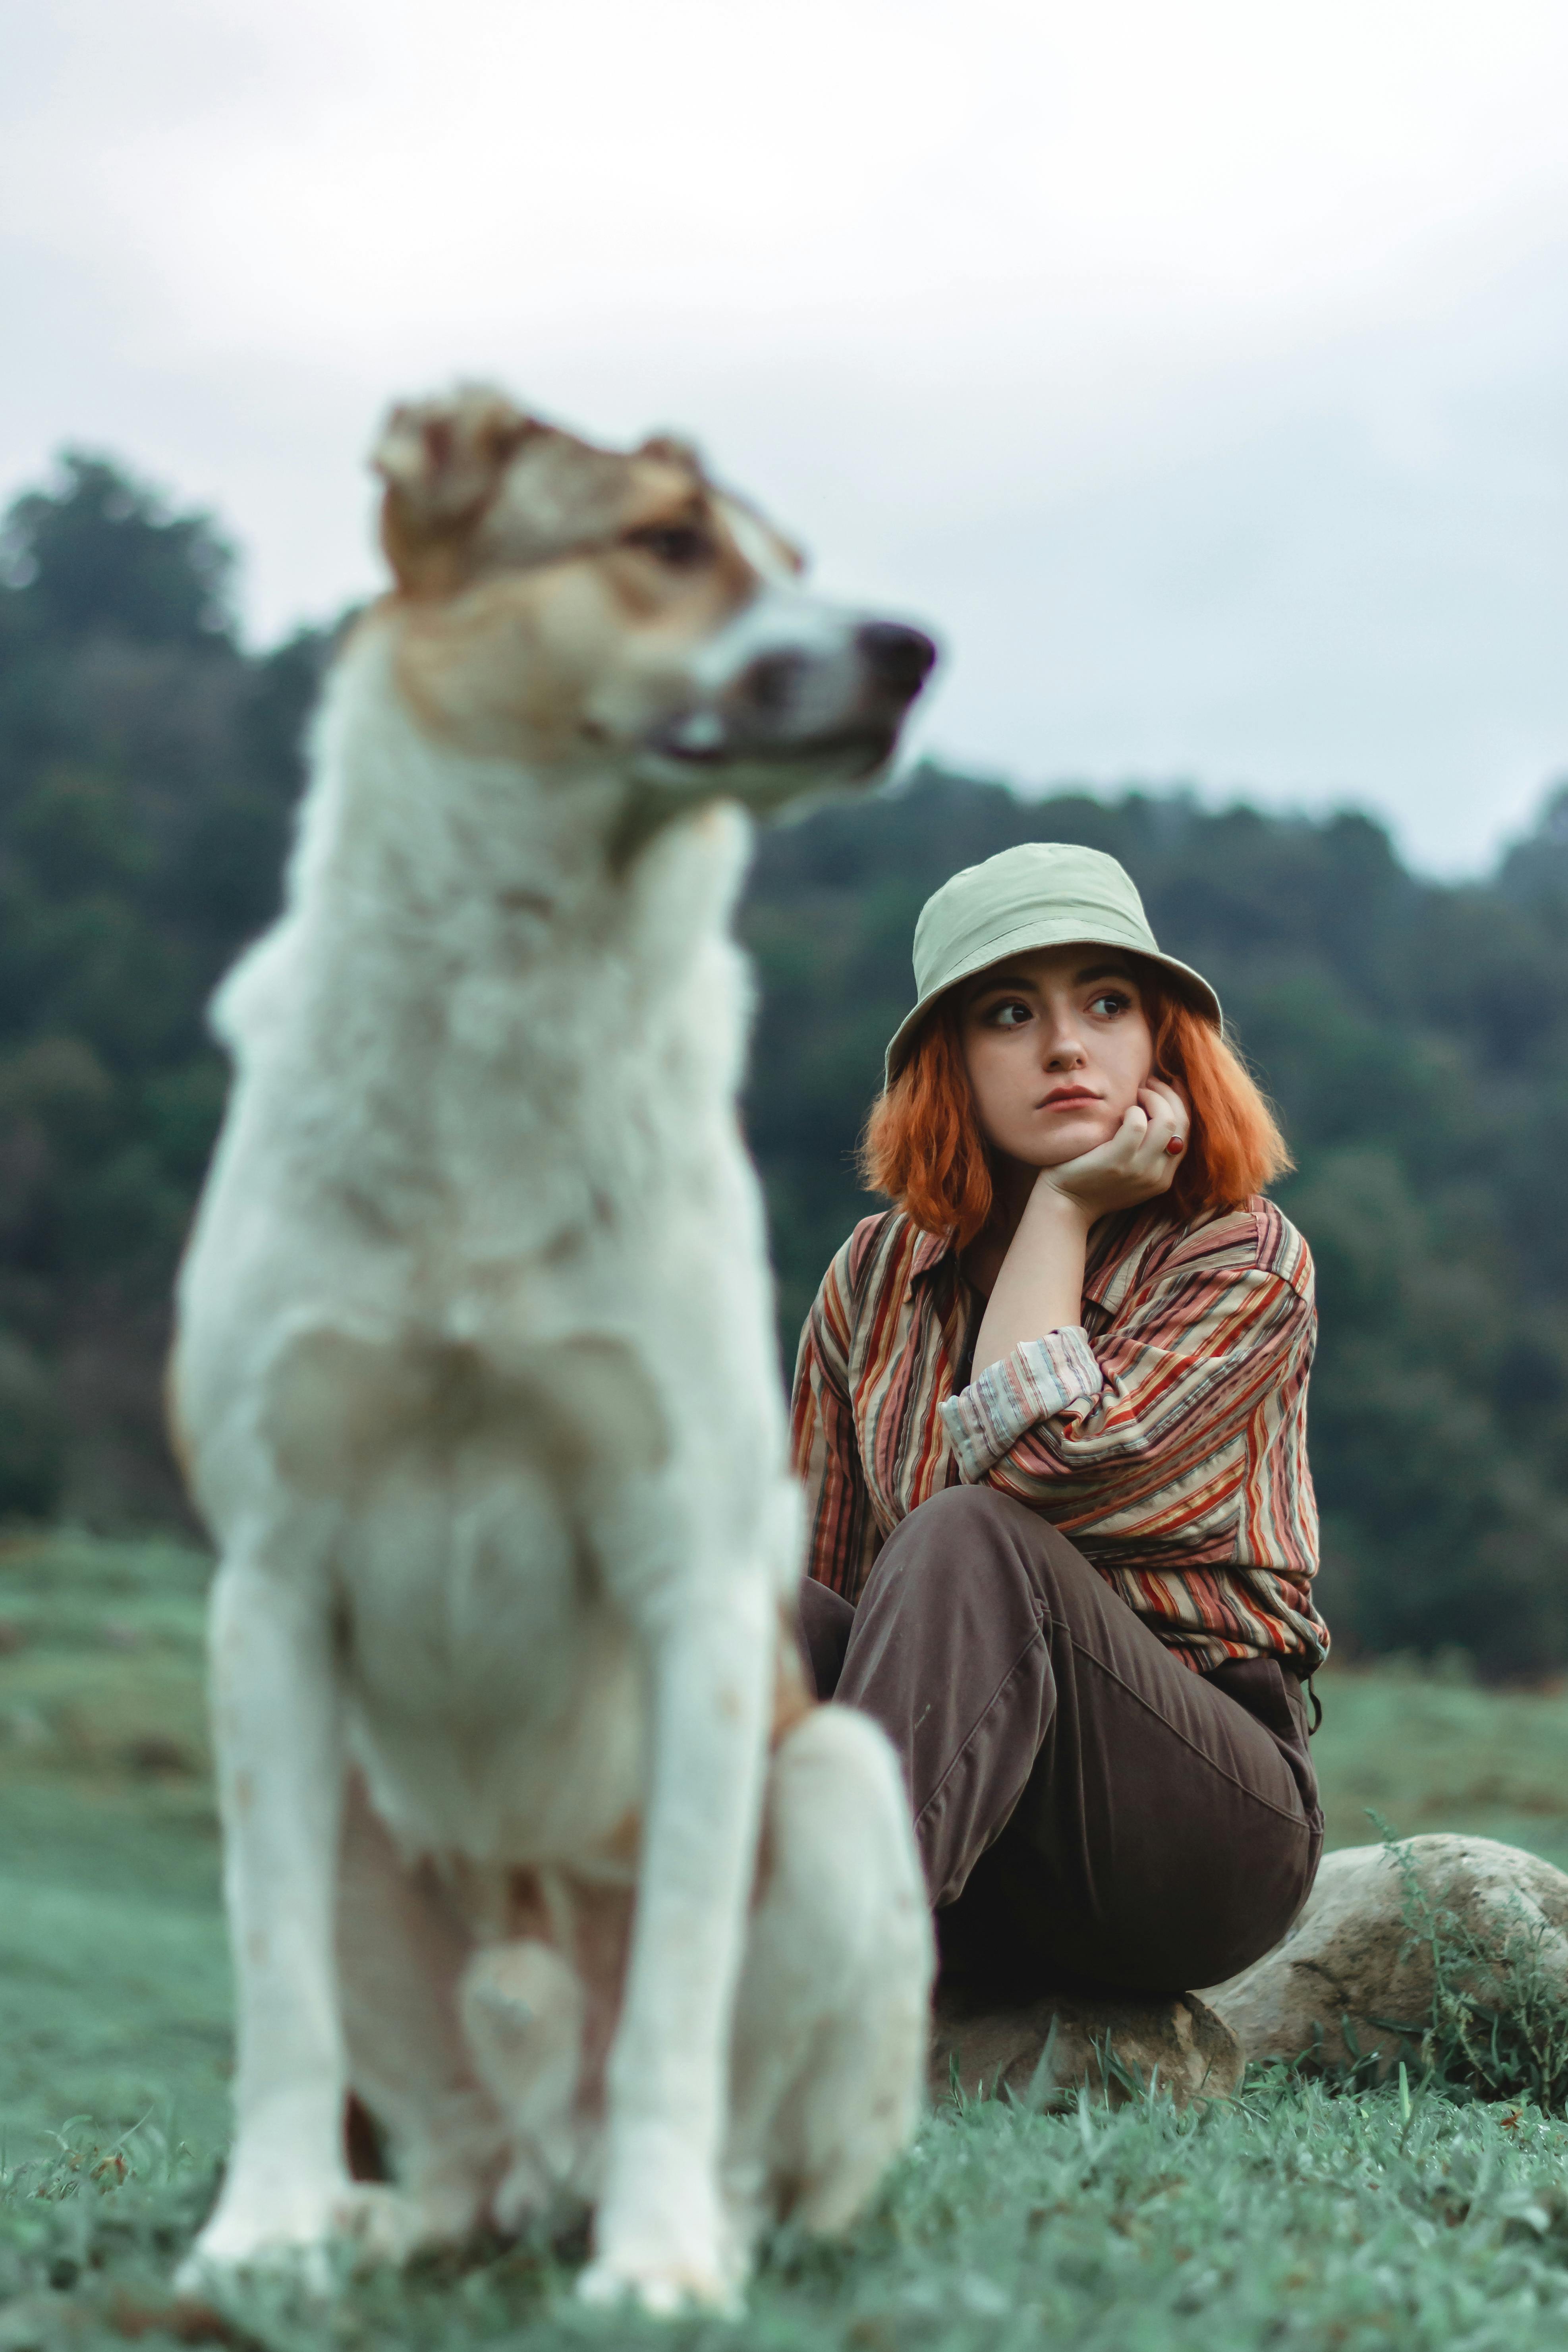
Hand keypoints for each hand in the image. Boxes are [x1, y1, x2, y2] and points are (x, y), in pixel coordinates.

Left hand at [1033, 1080, 1189, 1227]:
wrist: (1064, 1204)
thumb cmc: (1091, 1178)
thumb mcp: (1128, 1168)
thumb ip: (1146, 1147)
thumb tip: (1158, 1105)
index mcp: (1163, 1177)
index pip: (1185, 1133)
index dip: (1181, 1103)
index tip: (1172, 1083)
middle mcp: (1156, 1176)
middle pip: (1181, 1124)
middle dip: (1169, 1096)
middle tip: (1149, 1082)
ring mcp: (1139, 1170)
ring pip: (1166, 1122)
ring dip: (1153, 1098)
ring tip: (1136, 1091)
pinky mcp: (1117, 1162)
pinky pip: (1136, 1125)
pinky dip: (1131, 1111)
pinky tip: (1118, 1111)